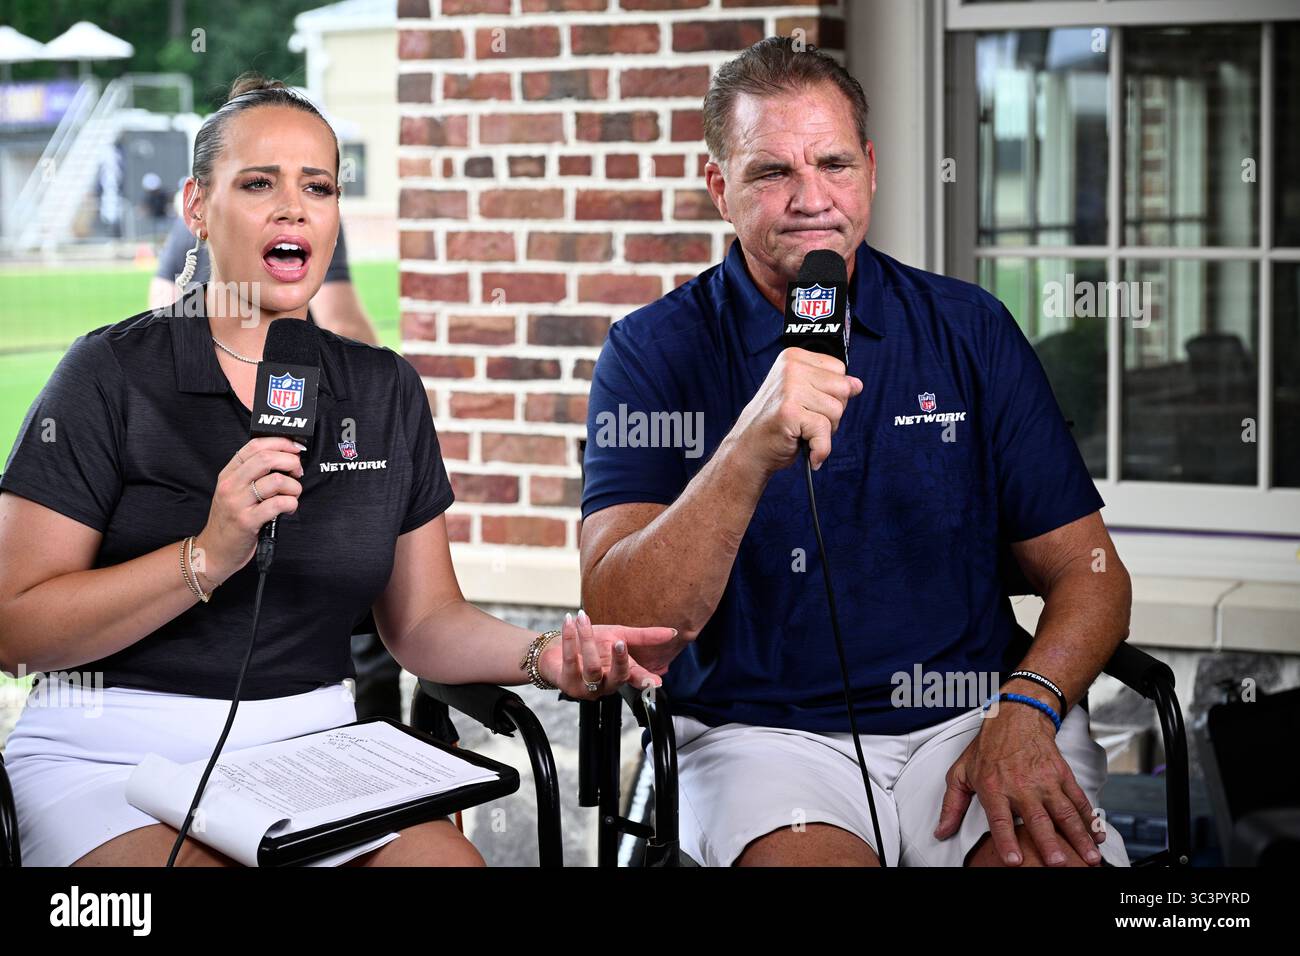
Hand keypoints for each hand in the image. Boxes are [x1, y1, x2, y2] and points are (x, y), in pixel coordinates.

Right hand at [192, 436, 305, 586]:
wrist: (214, 551)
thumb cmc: (229, 520)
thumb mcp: (234, 491)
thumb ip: (252, 475)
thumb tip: (285, 459)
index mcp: (228, 474)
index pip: (254, 446)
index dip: (280, 443)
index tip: (295, 448)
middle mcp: (231, 485)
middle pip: (266, 459)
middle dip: (291, 462)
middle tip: (297, 472)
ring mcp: (238, 503)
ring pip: (277, 481)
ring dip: (294, 487)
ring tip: (292, 495)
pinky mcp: (247, 521)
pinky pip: (278, 504)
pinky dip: (291, 503)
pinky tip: (288, 508)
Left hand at [537, 609, 672, 698]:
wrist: (556, 651)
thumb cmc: (591, 645)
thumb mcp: (618, 636)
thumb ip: (644, 637)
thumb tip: (673, 632)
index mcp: (620, 674)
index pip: (636, 677)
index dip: (646, 680)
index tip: (656, 683)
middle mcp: (605, 684)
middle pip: (617, 678)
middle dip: (619, 661)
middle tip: (619, 642)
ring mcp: (586, 687)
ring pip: (592, 668)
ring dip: (587, 640)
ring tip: (583, 618)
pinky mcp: (567, 683)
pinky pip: (571, 660)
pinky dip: (570, 638)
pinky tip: (570, 622)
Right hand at [732, 347, 861, 474]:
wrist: (750, 449)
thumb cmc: (777, 423)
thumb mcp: (804, 396)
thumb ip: (829, 386)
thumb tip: (857, 384)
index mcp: (794, 357)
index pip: (839, 370)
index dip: (831, 393)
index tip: (809, 404)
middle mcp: (791, 368)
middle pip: (843, 388)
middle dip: (832, 412)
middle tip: (806, 420)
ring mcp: (790, 388)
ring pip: (837, 410)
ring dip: (825, 430)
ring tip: (802, 431)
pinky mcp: (790, 411)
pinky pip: (825, 430)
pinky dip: (821, 448)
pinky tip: (809, 451)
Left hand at [933, 698, 1104, 865]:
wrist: (1016, 717)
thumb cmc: (988, 748)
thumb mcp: (961, 773)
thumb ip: (951, 805)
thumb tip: (942, 831)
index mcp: (994, 787)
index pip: (1000, 820)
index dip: (1007, 841)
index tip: (1015, 861)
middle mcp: (1021, 786)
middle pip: (1037, 819)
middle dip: (1048, 842)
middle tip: (1058, 862)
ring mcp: (1045, 781)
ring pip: (1064, 812)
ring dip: (1078, 836)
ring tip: (1089, 856)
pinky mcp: (1062, 776)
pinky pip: (1078, 800)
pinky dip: (1090, 818)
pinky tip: (1097, 835)